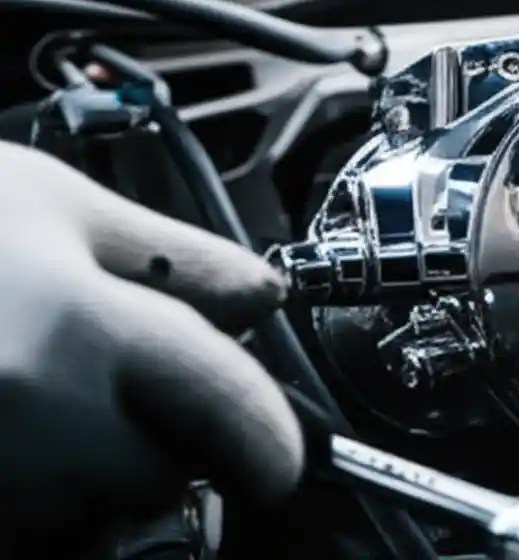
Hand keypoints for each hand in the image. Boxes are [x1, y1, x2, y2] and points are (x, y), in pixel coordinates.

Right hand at [0, 141, 301, 543]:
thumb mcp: (48, 206)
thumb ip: (175, 256)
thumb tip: (263, 294)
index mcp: (79, 326)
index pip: (232, 409)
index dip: (270, 440)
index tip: (279, 456)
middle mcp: (30, 417)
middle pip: (163, 475)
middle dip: (159, 440)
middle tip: (110, 385)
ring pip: (89, 513)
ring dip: (85, 472)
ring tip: (23, 391)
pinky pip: (23, 531)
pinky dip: (28, 493)